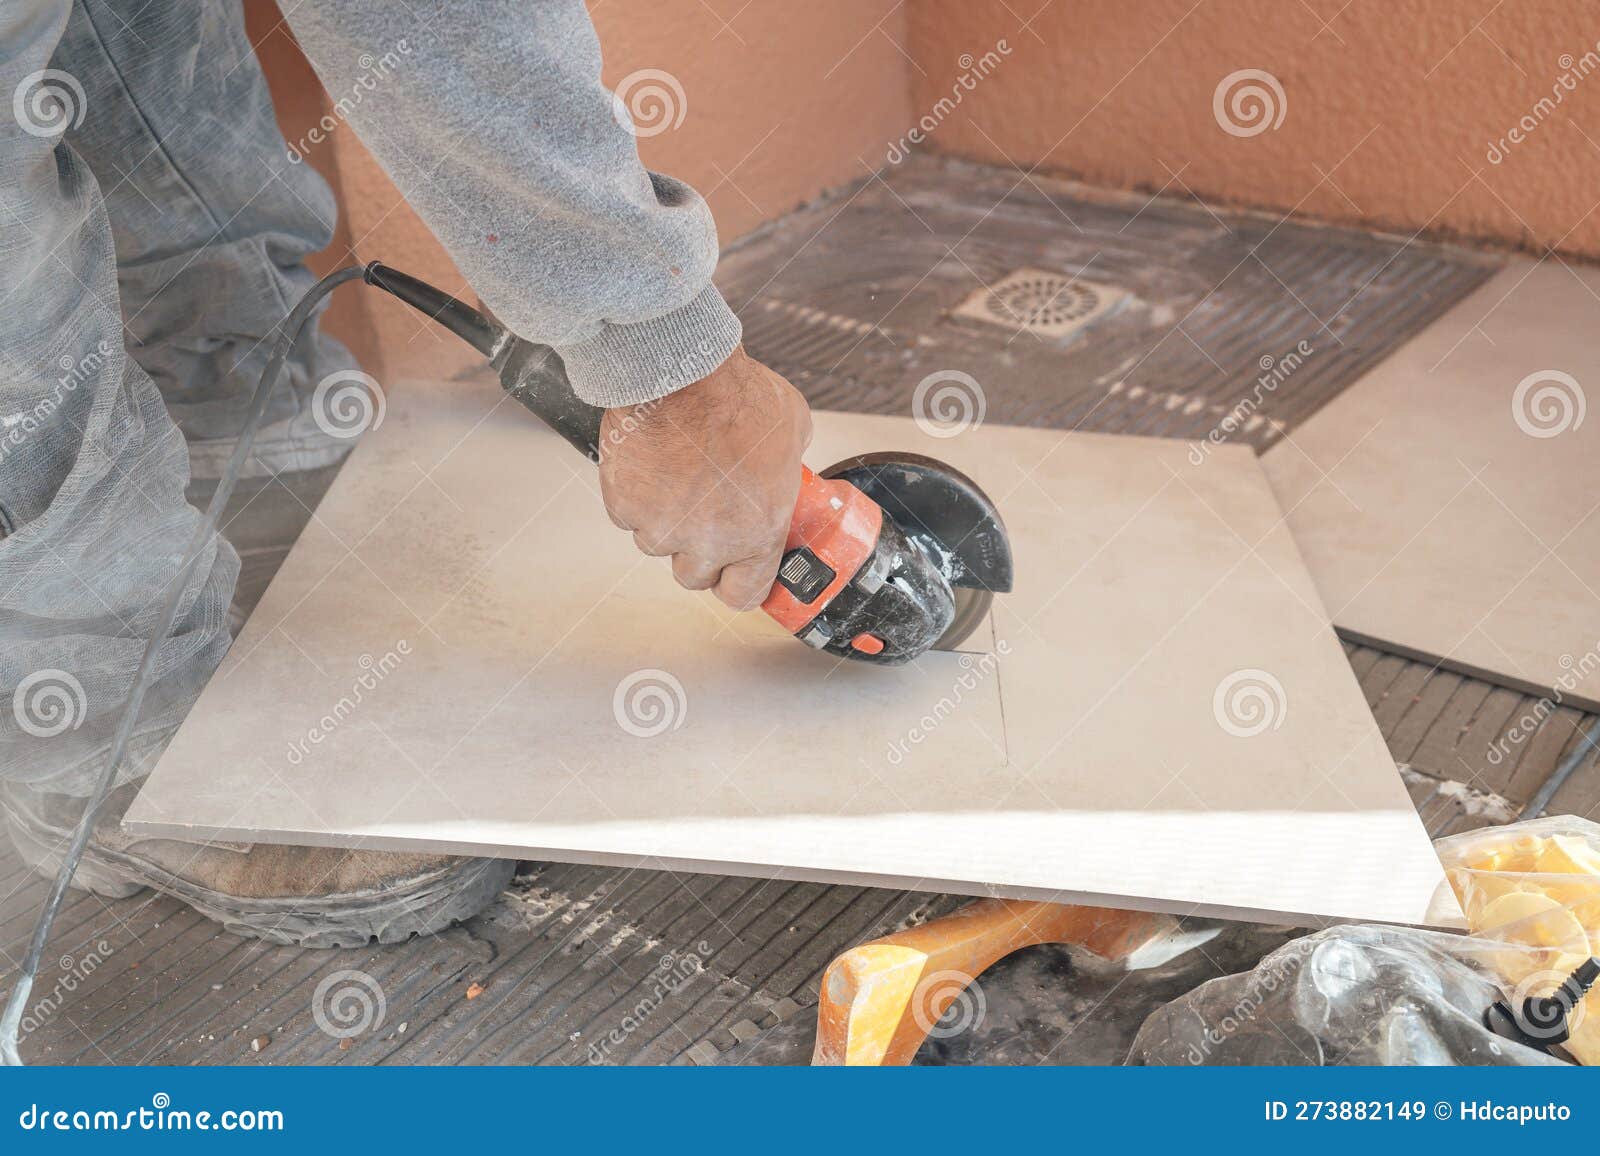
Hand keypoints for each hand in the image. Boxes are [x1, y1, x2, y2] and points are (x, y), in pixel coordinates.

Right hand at [598, 347, 811, 609]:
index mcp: (757, 534)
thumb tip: (786, 471)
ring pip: (657, 544)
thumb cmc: (738, 396)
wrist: (681, 371)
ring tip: (677, 477)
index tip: (735, 570)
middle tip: (703, 513)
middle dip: (697, 550)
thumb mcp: (794, 433)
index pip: (743, 595)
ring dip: (665, 521)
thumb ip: (787, 470)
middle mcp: (708, 542)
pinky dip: (636, 497)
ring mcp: (661, 527)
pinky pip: (628, 515)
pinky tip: (652, 464)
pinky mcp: (624, 507)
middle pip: (693, 576)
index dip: (737, 581)